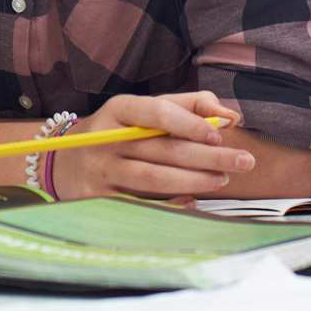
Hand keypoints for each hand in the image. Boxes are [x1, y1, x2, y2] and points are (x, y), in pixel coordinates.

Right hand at [50, 91, 255, 200]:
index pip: (157, 113)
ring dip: (193, 181)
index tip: (221, 134)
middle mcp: (107, 138)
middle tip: (244, 161)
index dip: (190, 123)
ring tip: (223, 179)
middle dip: (208, 156)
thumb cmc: (121, 131)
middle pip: (163, 150)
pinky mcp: (98, 199)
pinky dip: (170, 204)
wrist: (66, 161)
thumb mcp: (146, 109)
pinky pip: (141, 204)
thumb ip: (190, 105)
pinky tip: (193, 201)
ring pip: (153, 179)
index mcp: (120, 109)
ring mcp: (101, 171)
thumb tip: (231, 116)